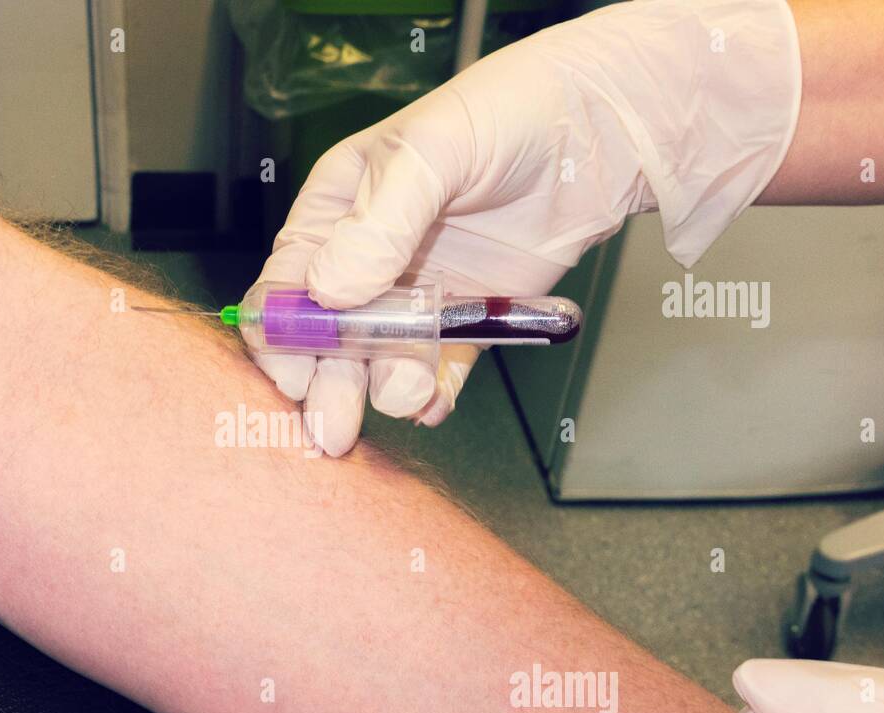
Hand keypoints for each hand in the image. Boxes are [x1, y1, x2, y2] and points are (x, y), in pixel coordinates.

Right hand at [253, 0, 799, 455]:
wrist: (600, 131)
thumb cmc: (506, 114)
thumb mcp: (430, 150)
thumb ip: (378, 224)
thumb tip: (329, 292)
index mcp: (336, 212)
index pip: (286, 284)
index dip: (283, 333)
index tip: (295, 370)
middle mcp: (368, 261)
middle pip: (326, 339)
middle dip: (326, 385)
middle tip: (333, 427)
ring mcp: (417, 296)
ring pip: (380, 363)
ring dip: (386, 387)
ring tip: (408, 392)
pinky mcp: (466, 321)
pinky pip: (439, 371)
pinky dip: (433, 395)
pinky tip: (435, 402)